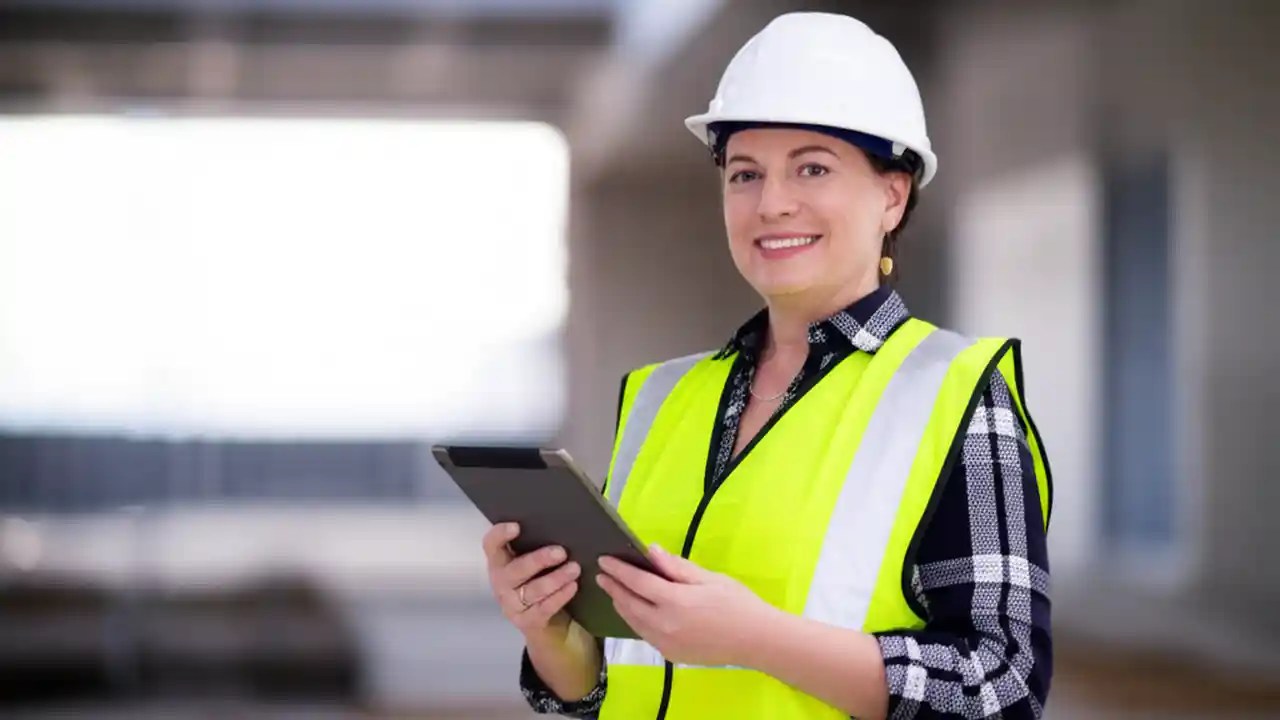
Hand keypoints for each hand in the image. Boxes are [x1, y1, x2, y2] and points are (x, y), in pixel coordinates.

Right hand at [482, 522, 581, 643]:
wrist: (545, 624)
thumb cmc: (539, 581)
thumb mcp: (533, 564)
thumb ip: (535, 546)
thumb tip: (558, 525)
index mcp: (499, 563)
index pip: (491, 545)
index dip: (500, 535)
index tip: (516, 526)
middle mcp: (500, 583)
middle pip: (515, 570)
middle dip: (539, 560)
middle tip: (561, 552)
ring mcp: (511, 604)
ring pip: (532, 590)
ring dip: (556, 578)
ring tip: (574, 569)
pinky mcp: (526, 621)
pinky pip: (544, 608)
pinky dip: (560, 596)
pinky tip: (572, 586)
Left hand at [597, 544, 777, 666]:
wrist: (757, 640)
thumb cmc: (737, 603)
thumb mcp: (709, 578)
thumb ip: (676, 567)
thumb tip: (651, 551)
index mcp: (675, 601)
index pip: (637, 582)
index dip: (618, 570)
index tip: (604, 559)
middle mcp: (665, 625)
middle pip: (629, 603)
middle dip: (614, 587)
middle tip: (602, 574)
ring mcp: (666, 643)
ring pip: (633, 622)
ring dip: (621, 604)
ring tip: (614, 591)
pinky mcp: (670, 655)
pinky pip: (645, 635)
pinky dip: (635, 620)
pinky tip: (635, 611)